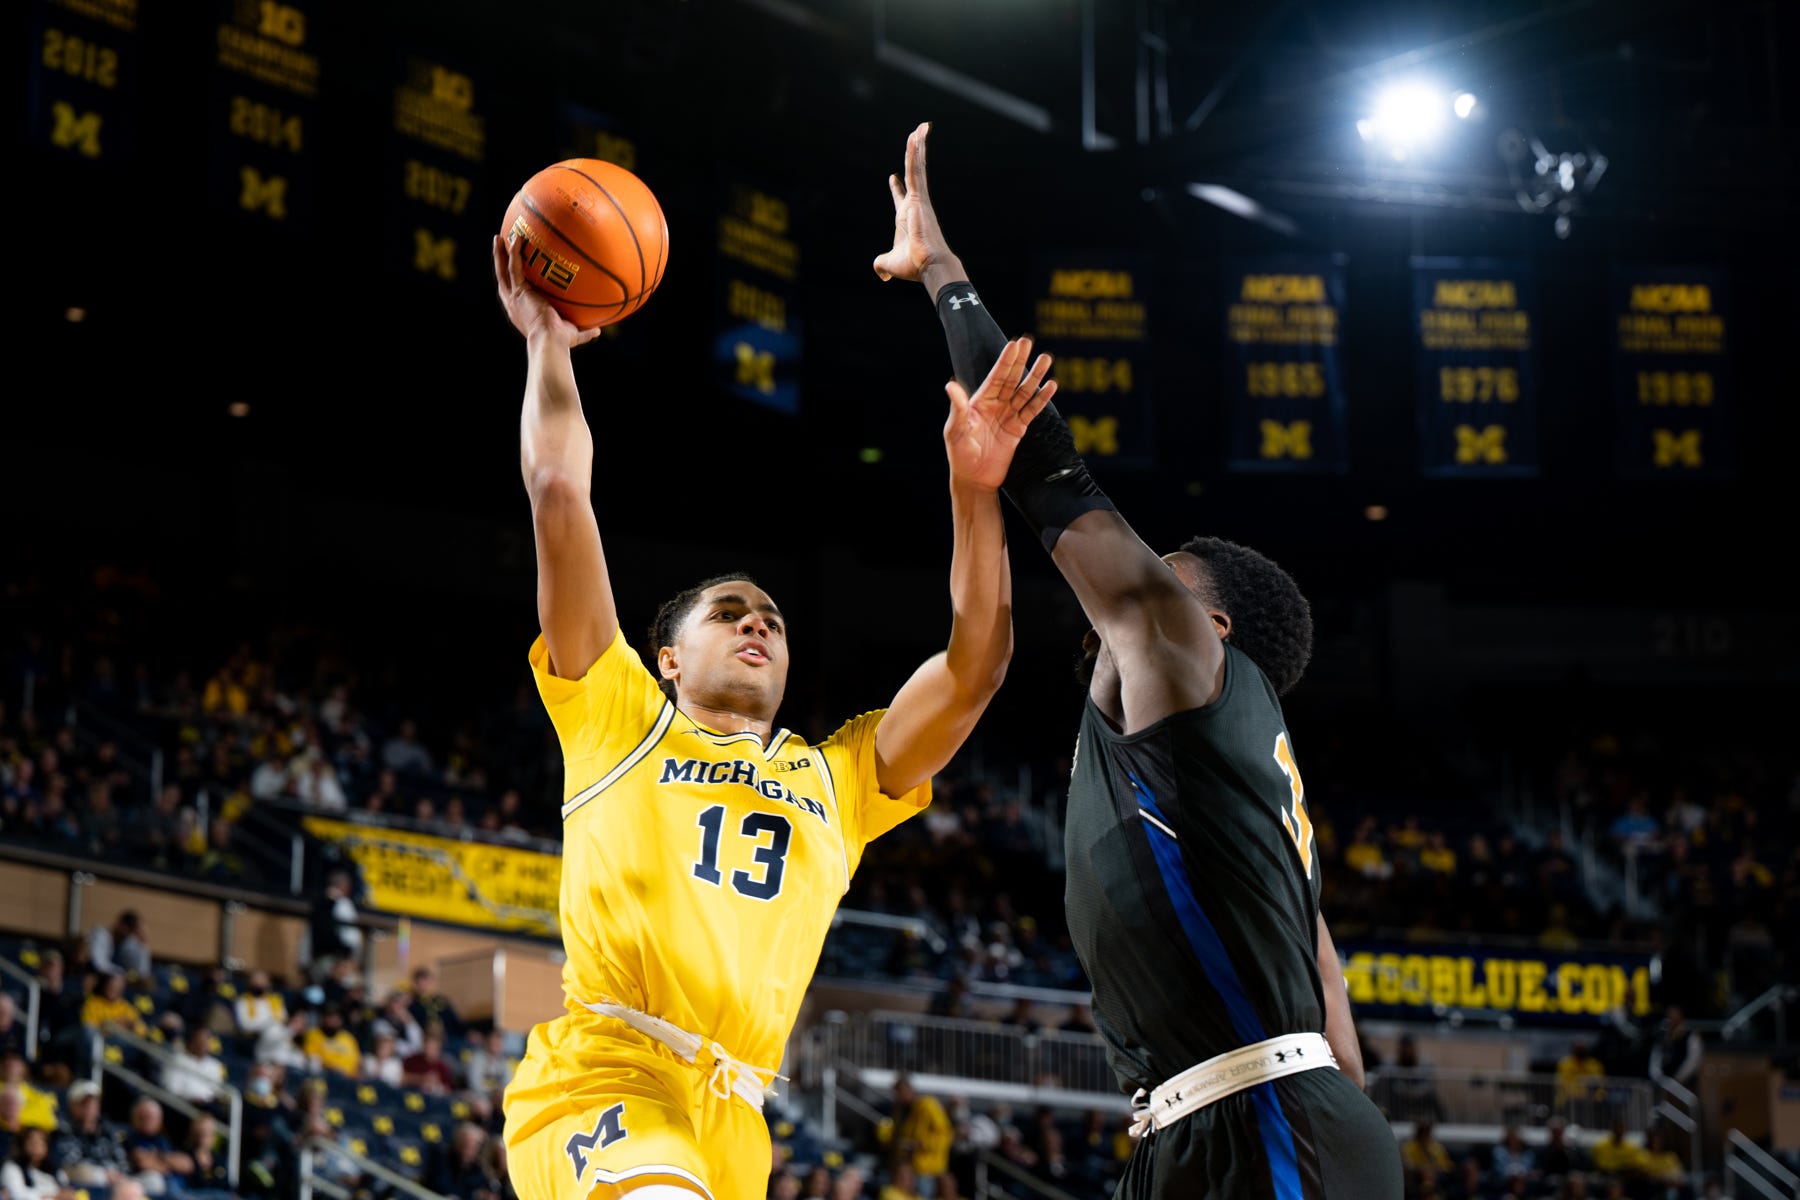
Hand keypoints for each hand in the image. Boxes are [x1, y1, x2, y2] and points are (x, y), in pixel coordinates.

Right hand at [492, 235, 603, 349]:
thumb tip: (599, 330)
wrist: (551, 341)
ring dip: (500, 253)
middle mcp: (514, 304)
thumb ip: (585, 331)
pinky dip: (514, 253)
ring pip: (503, 270)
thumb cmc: (561, 342)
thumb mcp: (573, 334)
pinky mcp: (519, 291)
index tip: (512, 268)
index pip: (514, 292)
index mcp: (522, 311)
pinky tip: (517, 239)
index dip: (511, 280)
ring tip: (499, 237)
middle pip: (503, 277)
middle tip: (500, 246)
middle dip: (500, 261)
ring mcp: (514, 297)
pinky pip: (514, 267)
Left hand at [873, 122, 957, 282]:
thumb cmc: (913, 266)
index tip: (891, 177)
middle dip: (913, 157)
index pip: (901, 197)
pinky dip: (915, 152)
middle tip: (916, 138)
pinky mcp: (919, 197)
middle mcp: (914, 205)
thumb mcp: (890, 264)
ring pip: (916, 166)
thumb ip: (882, 265)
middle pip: (912, 175)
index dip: (895, 188)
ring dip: (917, 146)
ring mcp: (918, 199)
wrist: (929, 266)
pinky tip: (916, 135)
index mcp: (906, 218)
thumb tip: (880, 272)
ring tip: (921, 126)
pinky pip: (916, 169)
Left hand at [943, 336, 1055, 490]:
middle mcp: (995, 405)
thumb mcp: (955, 431)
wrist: (974, 479)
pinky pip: (1032, 410)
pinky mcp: (1018, 429)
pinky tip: (1051, 386)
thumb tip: (950, 385)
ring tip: (1047, 359)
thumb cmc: (959, 454)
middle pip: (1011, 379)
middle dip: (1021, 361)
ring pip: (1024, 392)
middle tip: (1029, 342)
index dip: (1005, 361)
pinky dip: (1041, 398)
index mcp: (979, 402)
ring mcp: (1008, 416)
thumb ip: (957, 408)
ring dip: (1035, 376)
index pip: (995, 377)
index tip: (1014, 344)